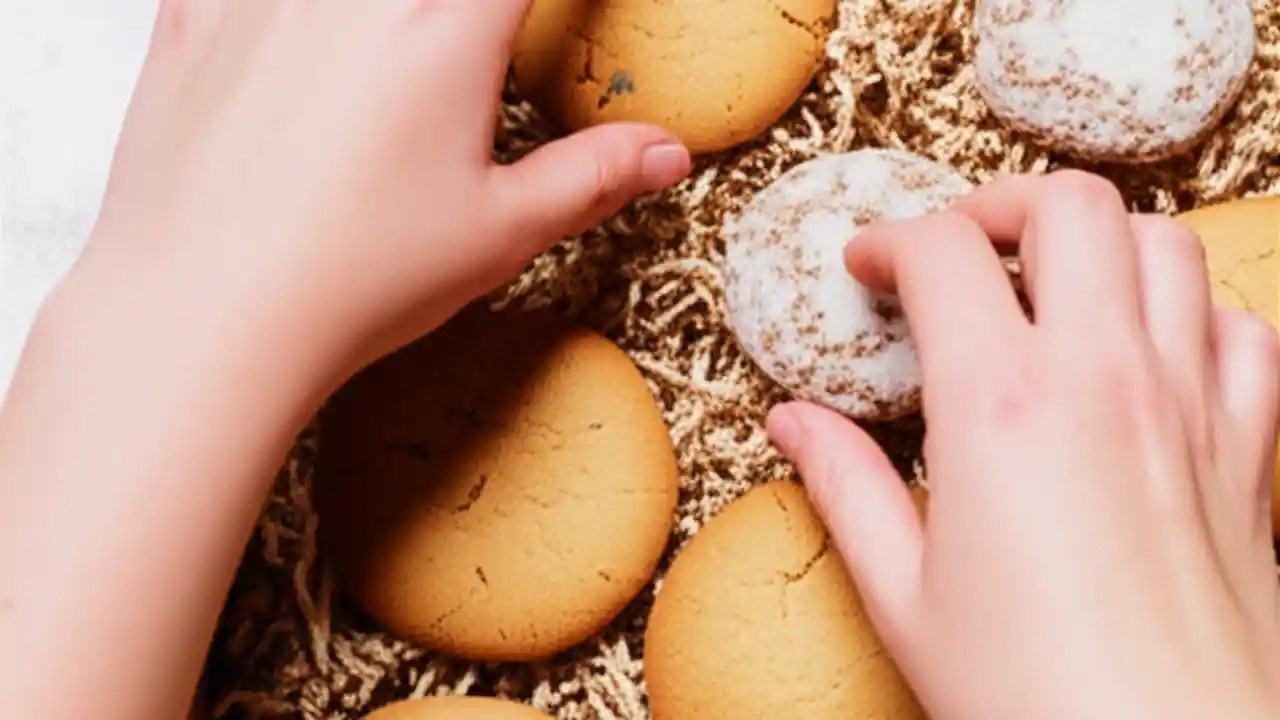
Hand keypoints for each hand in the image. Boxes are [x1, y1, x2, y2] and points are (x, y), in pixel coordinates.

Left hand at [81, 0, 689, 388]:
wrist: (205, 317)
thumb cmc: (355, 281)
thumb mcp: (500, 234)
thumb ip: (593, 176)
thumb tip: (668, 152)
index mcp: (446, 32)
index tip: (553, 12)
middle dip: (460, 7)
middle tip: (462, 35)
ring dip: (378, 6)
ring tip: (387, 38)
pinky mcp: (191, 20)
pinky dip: (268, 1)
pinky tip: (291, 26)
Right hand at [768, 171, 1279, 718]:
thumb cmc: (1030, 701)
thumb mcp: (903, 596)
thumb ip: (846, 486)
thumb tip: (793, 421)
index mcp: (1000, 407)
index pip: (944, 253)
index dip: (891, 240)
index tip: (867, 267)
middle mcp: (1106, 380)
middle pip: (1072, 207)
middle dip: (1002, 203)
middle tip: (959, 247)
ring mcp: (1193, 408)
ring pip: (1167, 246)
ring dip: (1100, 241)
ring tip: (1050, 283)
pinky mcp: (1250, 454)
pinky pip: (1247, 332)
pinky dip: (1197, 312)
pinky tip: (1151, 348)